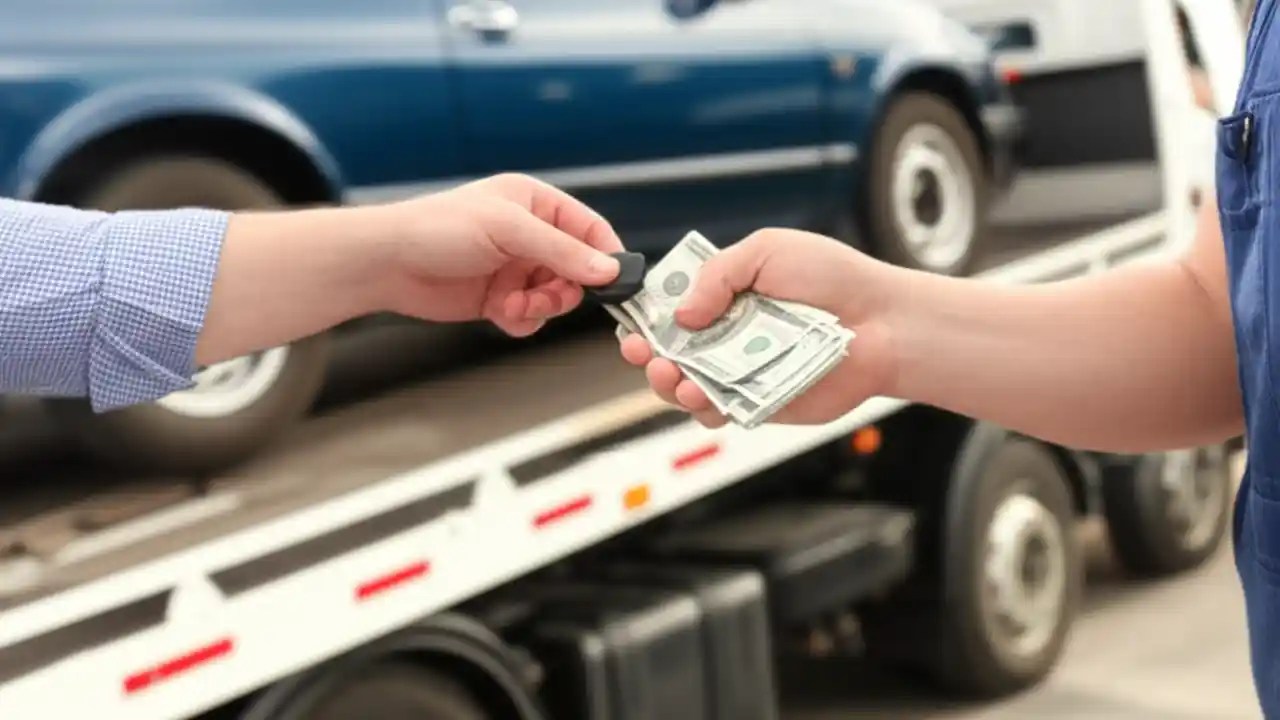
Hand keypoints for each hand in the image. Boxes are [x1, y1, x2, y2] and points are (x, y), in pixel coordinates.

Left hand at [383, 173, 623, 335]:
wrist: (387, 263)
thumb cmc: (436, 228)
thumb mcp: (508, 230)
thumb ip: (562, 251)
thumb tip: (607, 269)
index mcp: (536, 203)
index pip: (590, 229)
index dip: (605, 256)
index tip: (614, 282)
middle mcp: (530, 235)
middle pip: (578, 271)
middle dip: (565, 290)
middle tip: (545, 297)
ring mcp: (515, 268)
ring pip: (556, 298)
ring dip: (540, 307)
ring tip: (513, 305)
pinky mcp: (500, 298)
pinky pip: (531, 316)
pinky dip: (521, 320)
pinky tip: (499, 313)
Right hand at [618, 229, 901, 426]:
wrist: (881, 322)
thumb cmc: (832, 278)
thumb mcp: (767, 250)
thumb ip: (718, 275)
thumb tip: (681, 314)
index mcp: (724, 297)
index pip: (670, 310)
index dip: (645, 319)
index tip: (632, 324)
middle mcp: (727, 336)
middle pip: (667, 353)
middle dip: (647, 355)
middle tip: (644, 354)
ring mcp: (740, 372)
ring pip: (685, 389)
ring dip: (668, 385)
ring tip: (673, 375)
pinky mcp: (759, 403)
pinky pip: (718, 413)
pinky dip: (702, 409)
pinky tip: (701, 395)